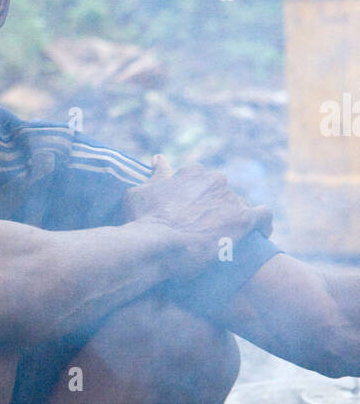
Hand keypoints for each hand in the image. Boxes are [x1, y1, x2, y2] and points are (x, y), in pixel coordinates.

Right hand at [123, 155, 272, 276]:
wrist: (156, 245)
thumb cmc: (143, 221)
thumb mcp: (139, 193)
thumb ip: (154, 175)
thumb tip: (158, 159)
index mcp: (192, 172)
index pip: (202, 181)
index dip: (199, 199)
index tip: (193, 214)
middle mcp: (215, 179)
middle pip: (222, 194)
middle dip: (216, 209)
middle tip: (205, 231)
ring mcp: (231, 198)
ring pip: (240, 206)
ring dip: (233, 220)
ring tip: (226, 241)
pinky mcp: (244, 219)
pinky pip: (263, 216)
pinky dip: (263, 225)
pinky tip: (260, 235)